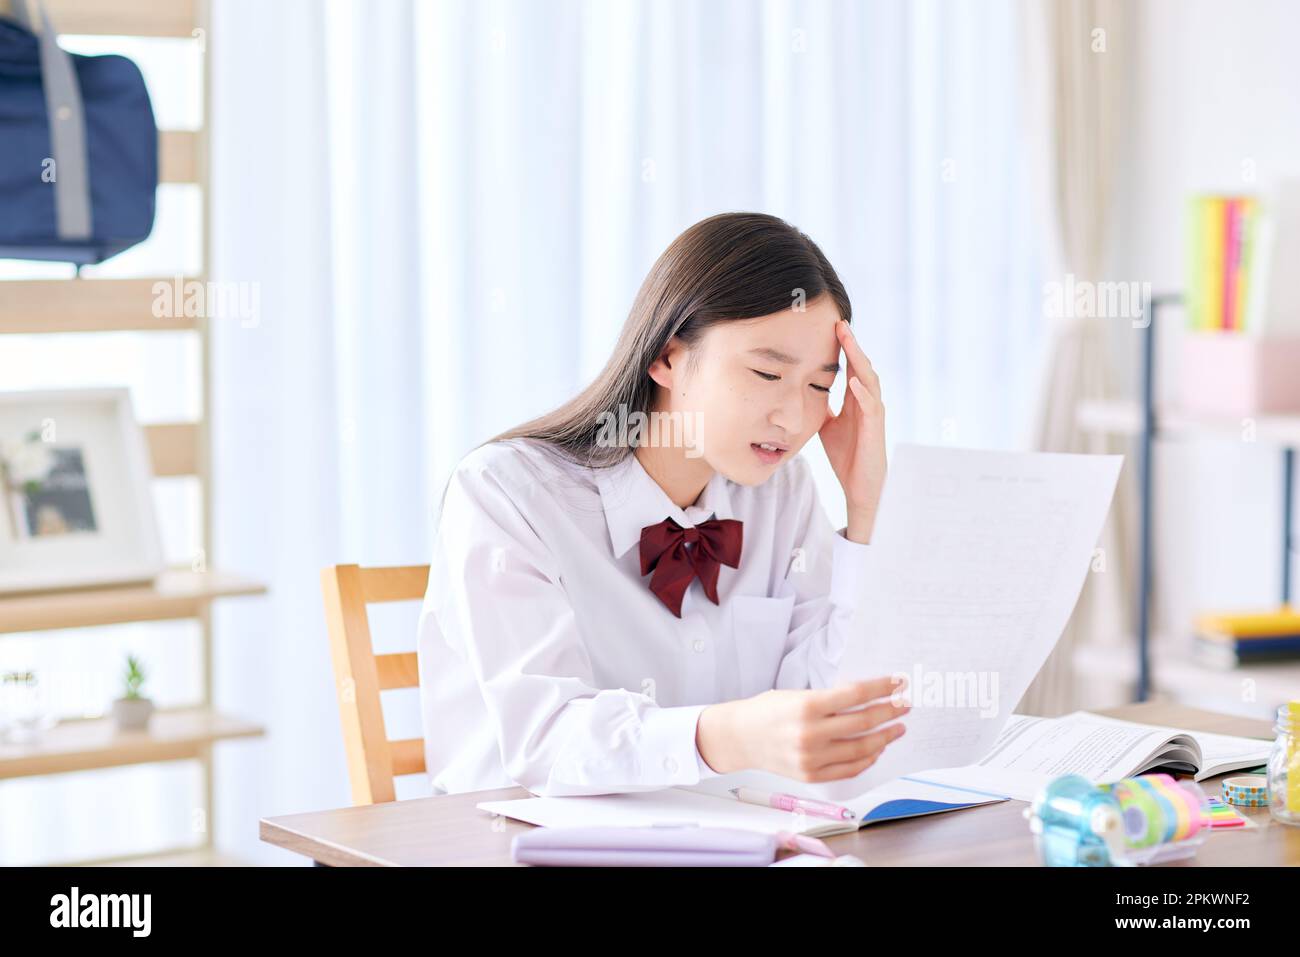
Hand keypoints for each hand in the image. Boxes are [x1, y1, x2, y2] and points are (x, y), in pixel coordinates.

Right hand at [696, 677, 909, 781]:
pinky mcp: (812, 775)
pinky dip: (868, 759)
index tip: (898, 682)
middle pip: (863, 722)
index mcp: (807, 706)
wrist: (740, 738)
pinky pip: (850, 769)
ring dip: (885, 737)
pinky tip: (877, 748)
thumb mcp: (797, 694)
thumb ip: (829, 699)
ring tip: (898, 727)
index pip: (856, 695)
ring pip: (862, 749)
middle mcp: (811, 734)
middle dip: (890, 711)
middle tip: (905, 704)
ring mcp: (812, 758)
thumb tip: (867, 698)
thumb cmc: (767, 711)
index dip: (882, 688)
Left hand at [818, 319, 886, 542]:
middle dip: (852, 344)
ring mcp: (874, 414)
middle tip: (839, 322)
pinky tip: (854, 381)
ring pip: (870, 379)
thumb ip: (821, 406)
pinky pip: (871, 407)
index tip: (830, 326)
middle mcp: (868, 402)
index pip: (851, 366)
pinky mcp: (876, 430)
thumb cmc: (847, 456)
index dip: (843, 347)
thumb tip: (802, 391)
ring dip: (859, 359)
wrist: (860, 487)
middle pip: (862, 365)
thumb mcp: (827, 425)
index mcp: (856, 400)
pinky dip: (863, 393)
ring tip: (848, 340)